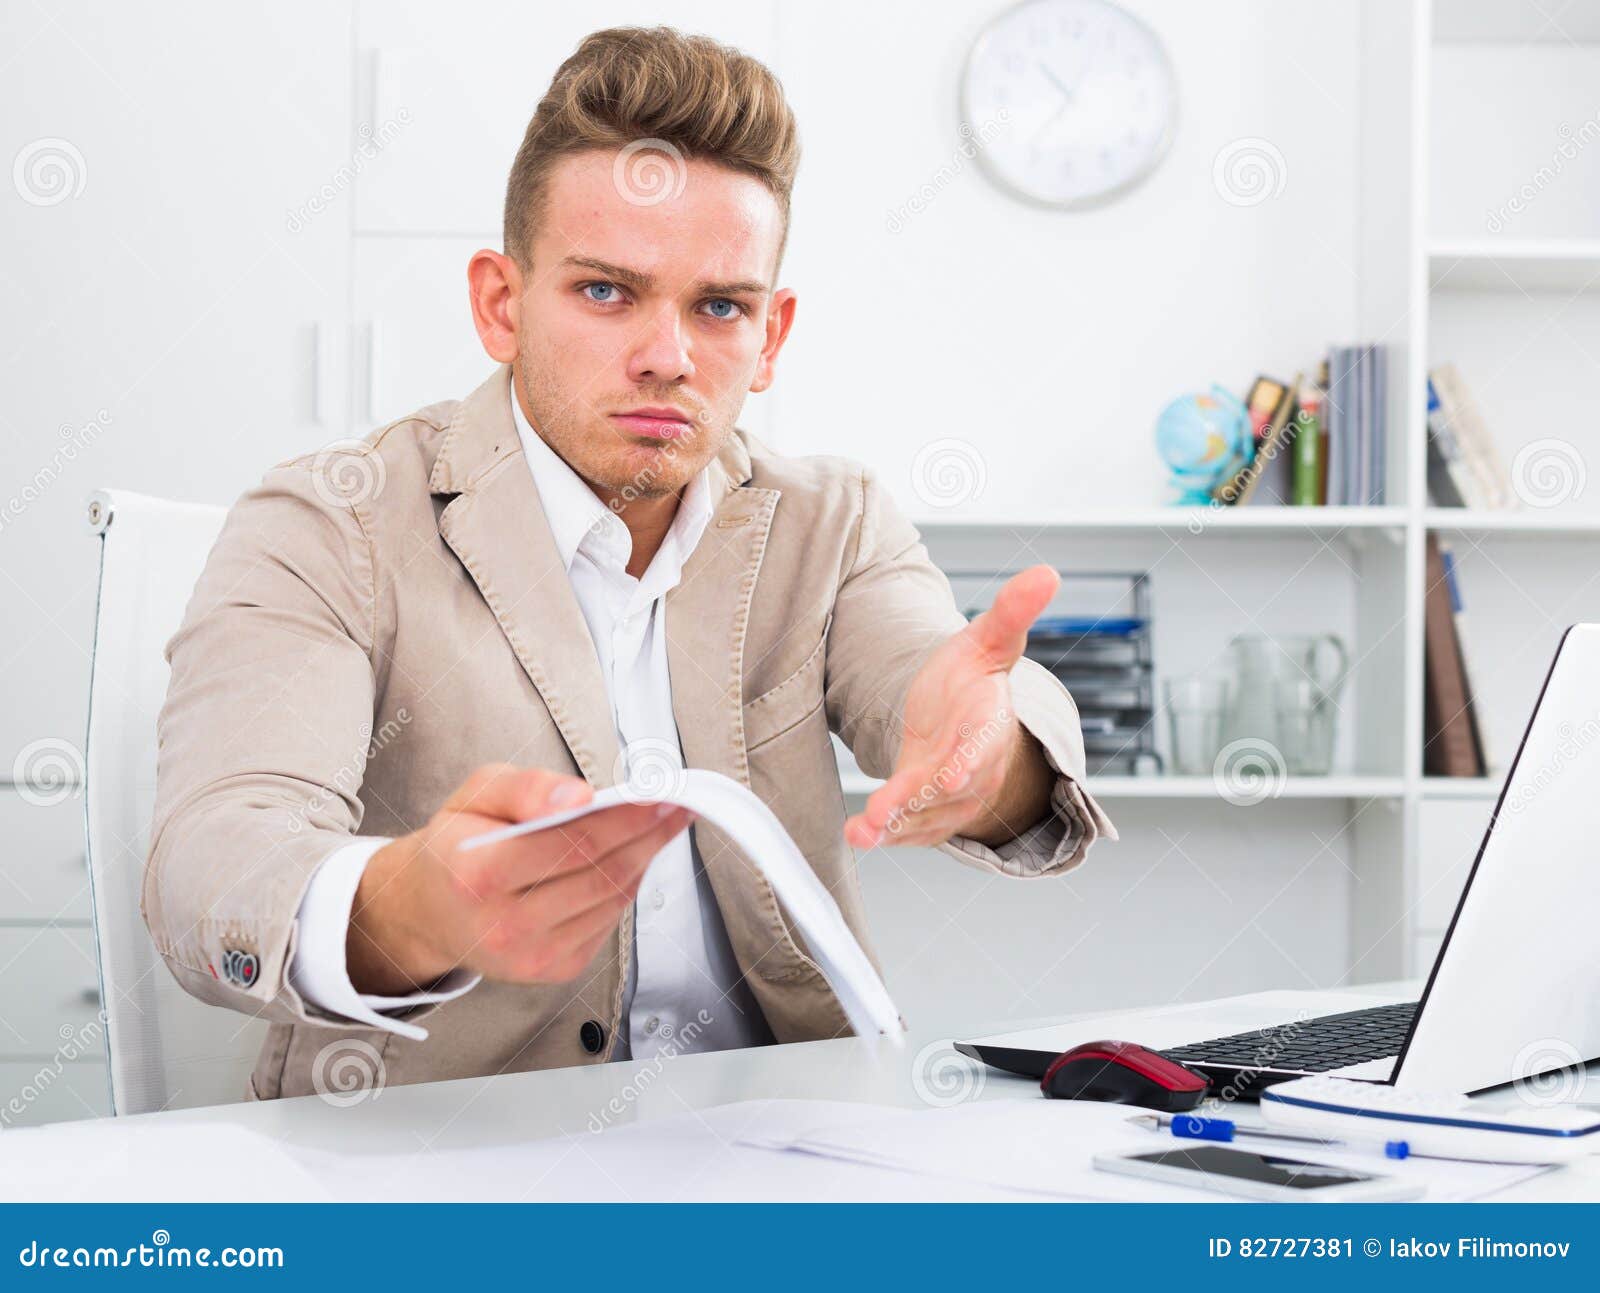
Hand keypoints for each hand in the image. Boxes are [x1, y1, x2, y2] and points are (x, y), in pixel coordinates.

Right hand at [346, 764, 693, 993]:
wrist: (432, 911)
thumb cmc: (458, 844)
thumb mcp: (476, 796)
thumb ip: (525, 787)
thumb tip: (580, 796)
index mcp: (476, 875)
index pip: (571, 843)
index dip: (625, 819)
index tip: (661, 795)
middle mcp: (503, 925)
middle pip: (600, 873)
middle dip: (647, 835)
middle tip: (676, 806)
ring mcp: (531, 956)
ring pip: (612, 899)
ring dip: (643, 859)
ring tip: (659, 826)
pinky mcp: (554, 970)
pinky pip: (607, 921)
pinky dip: (624, 886)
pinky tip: (625, 860)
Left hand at [844, 565, 1059, 848]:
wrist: (965, 720)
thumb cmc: (974, 680)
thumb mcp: (989, 642)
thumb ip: (1011, 613)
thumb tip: (1047, 573)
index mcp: (989, 723)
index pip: (985, 741)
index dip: (972, 756)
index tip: (957, 769)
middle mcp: (976, 766)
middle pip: (950, 787)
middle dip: (920, 799)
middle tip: (887, 808)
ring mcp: (953, 795)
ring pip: (927, 815)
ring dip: (896, 824)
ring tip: (864, 829)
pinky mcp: (929, 812)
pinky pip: (909, 828)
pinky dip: (885, 834)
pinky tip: (858, 836)